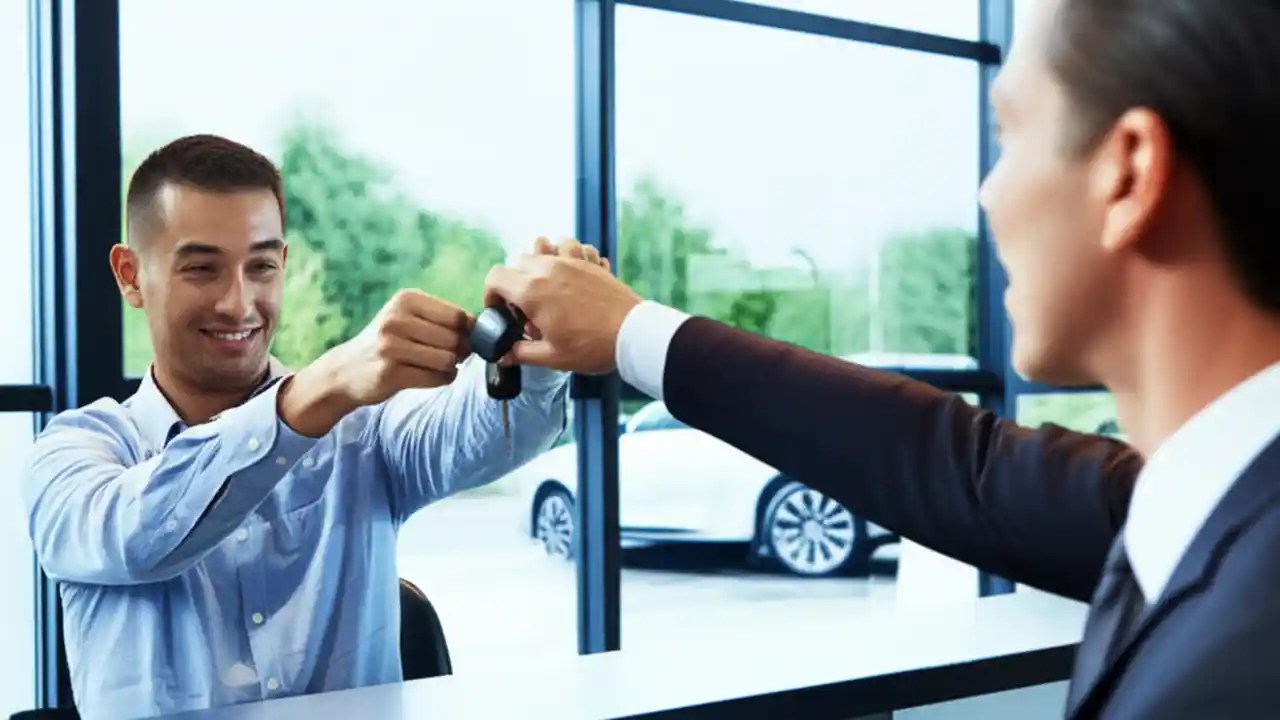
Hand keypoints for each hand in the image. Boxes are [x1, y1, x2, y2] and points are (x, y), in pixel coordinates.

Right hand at [279, 290, 471, 435]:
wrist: (346, 370)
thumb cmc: (388, 342)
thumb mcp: (408, 318)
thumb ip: (442, 319)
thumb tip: (484, 329)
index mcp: (406, 299)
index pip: (458, 316)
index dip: (469, 331)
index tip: (463, 340)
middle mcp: (397, 319)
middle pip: (455, 339)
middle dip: (460, 351)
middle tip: (450, 356)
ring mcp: (392, 346)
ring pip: (449, 360)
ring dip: (451, 367)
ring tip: (437, 366)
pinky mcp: (391, 373)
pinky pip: (437, 378)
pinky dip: (442, 379)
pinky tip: (428, 376)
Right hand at [484, 238, 640, 373]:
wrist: (633, 335)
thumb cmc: (592, 347)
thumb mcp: (552, 356)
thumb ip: (521, 353)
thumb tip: (504, 356)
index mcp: (532, 292)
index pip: (495, 277)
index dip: (491, 294)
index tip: (500, 310)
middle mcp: (548, 270)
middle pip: (516, 263)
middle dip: (514, 283)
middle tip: (526, 309)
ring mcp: (571, 262)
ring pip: (542, 249)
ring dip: (538, 265)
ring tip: (547, 289)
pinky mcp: (590, 262)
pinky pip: (570, 247)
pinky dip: (565, 255)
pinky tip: (569, 276)